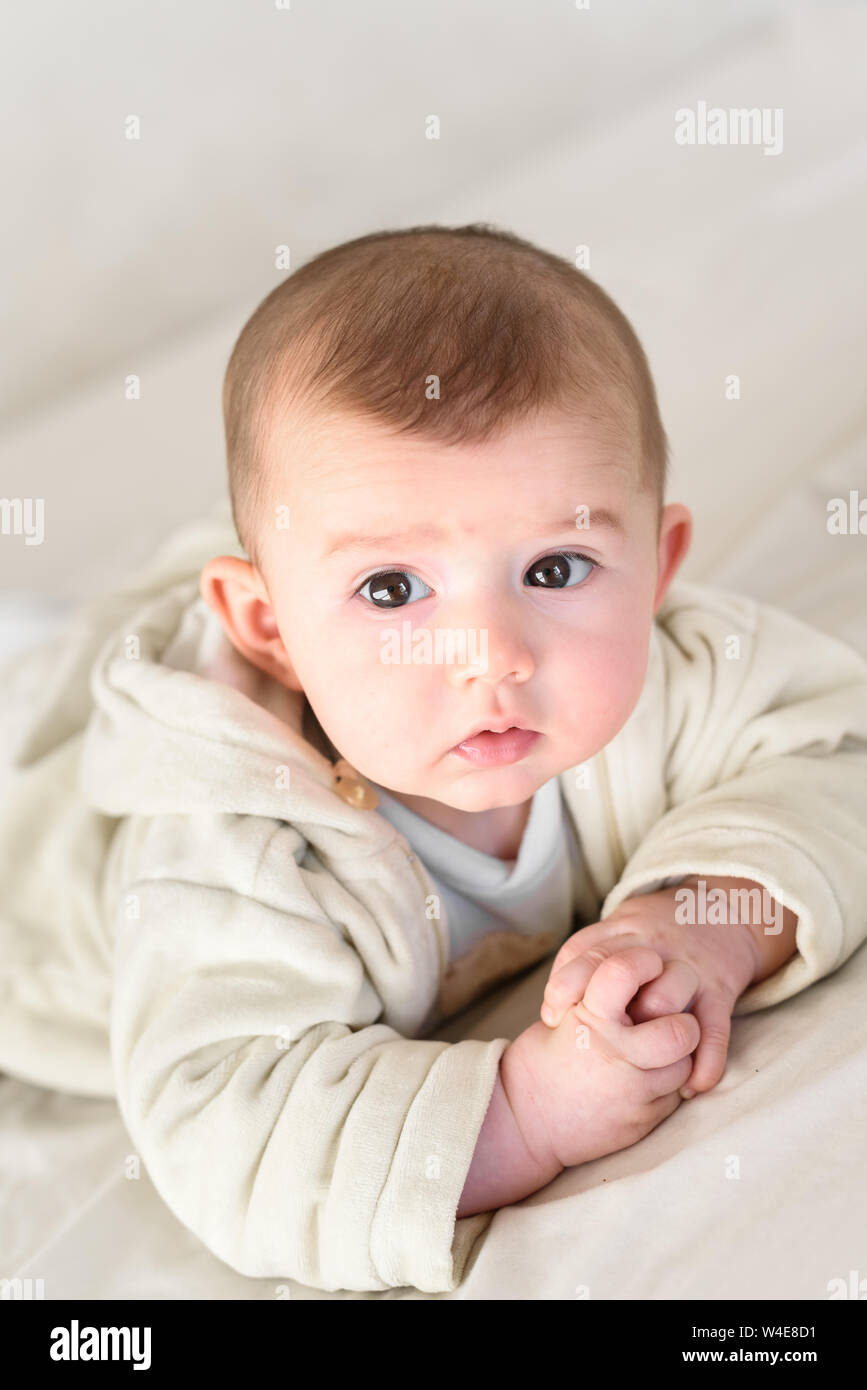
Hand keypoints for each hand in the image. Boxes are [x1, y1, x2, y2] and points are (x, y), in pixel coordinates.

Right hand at [505, 945, 700, 1171]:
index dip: (645, 962)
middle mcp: (615, 1052)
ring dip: (678, 1058)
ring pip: (685, 1065)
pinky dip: (666, 1086)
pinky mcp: (643, 1121)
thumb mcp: (563, 1018)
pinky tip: (645, 1082)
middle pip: (680, 1030)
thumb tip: (637, 974)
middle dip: (684, 1023)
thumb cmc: (543, 1062)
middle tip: (672, 1021)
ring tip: (655, 1055)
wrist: (527, 1122)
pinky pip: (674, 1095)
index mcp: (589, 1019)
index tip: (649, 965)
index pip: (627, 970)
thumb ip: (600, 1000)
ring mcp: (633, 1091)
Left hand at [539, 885, 759, 1098]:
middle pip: (620, 971)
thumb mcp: (618, 930)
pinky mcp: (720, 989)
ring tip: (641, 1062)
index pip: (583, 950)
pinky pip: (715, 1029)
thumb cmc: (655, 935)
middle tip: (587, 1040)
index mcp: (624, 929)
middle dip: (599, 1007)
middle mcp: (654, 945)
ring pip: (667, 997)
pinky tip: (692, 1087)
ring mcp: (690, 967)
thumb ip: (586, 960)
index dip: (562, 985)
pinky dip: (707, 1061)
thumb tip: (549, 1012)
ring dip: (653, 1033)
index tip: (552, 1016)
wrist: (721, 910)